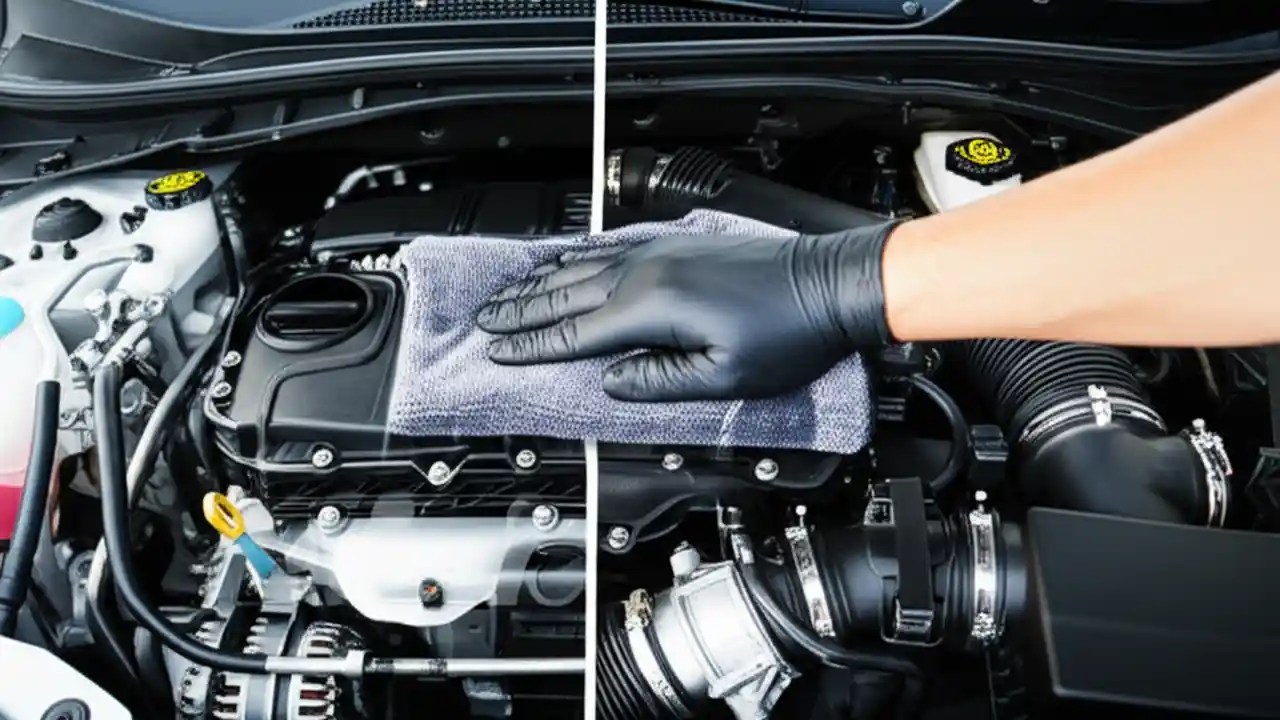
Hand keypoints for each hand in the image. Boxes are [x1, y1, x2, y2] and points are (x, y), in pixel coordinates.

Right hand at [478, 222, 898, 400]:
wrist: (831, 284)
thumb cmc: (789, 333)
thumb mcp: (722, 377)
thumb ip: (658, 381)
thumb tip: (613, 382)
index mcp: (653, 307)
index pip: (577, 333)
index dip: (534, 346)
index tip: (499, 353)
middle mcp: (649, 272)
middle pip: (567, 294)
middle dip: (521, 310)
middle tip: (483, 321)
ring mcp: (663, 252)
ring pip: (584, 268)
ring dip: (541, 282)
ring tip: (508, 293)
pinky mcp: (679, 246)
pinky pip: (611, 250)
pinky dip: (578, 257)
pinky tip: (564, 260)